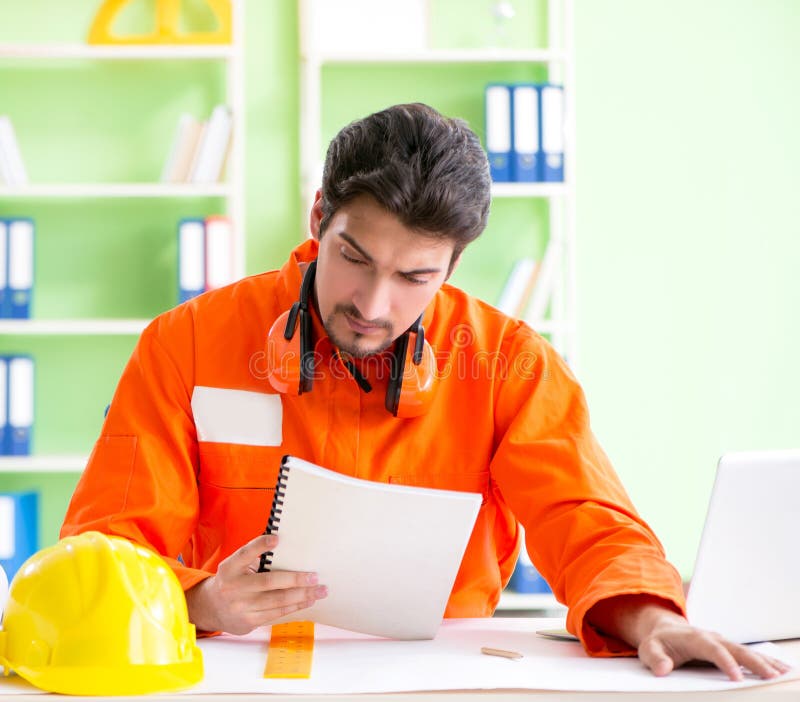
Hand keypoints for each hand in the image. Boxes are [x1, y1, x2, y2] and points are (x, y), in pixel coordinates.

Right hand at [185, 533, 326, 634]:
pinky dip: (295, 606)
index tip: (277, 539)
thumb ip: (254, 558)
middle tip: (314, 576)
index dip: (260, 545)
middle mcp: (234, 588)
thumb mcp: (235, 567)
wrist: (211, 609)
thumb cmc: (232, 581)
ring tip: (319, 590)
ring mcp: (241, 607)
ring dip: (302, 595)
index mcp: (230, 568)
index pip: (245, 554)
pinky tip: (307, 600)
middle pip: (269, 582)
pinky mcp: (249, 621)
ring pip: (277, 601)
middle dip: (295, 579)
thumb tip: (286, 546)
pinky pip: (276, 613)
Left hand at [588, 595, 791, 679]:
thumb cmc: (659, 641)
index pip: (713, 649)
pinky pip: (750, 655)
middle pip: (737, 649)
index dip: (725, 662)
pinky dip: (766, 662)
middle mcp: (713, 638)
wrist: (663, 628)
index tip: (737, 677)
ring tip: (784, 674)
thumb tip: (662, 669)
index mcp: (695, 638)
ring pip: (748, 652)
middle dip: (755, 662)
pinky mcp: (728, 649)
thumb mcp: (649, 648)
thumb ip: (655, 658)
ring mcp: (723, 643)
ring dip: (766, 662)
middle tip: (772, 676)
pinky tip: (780, 670)